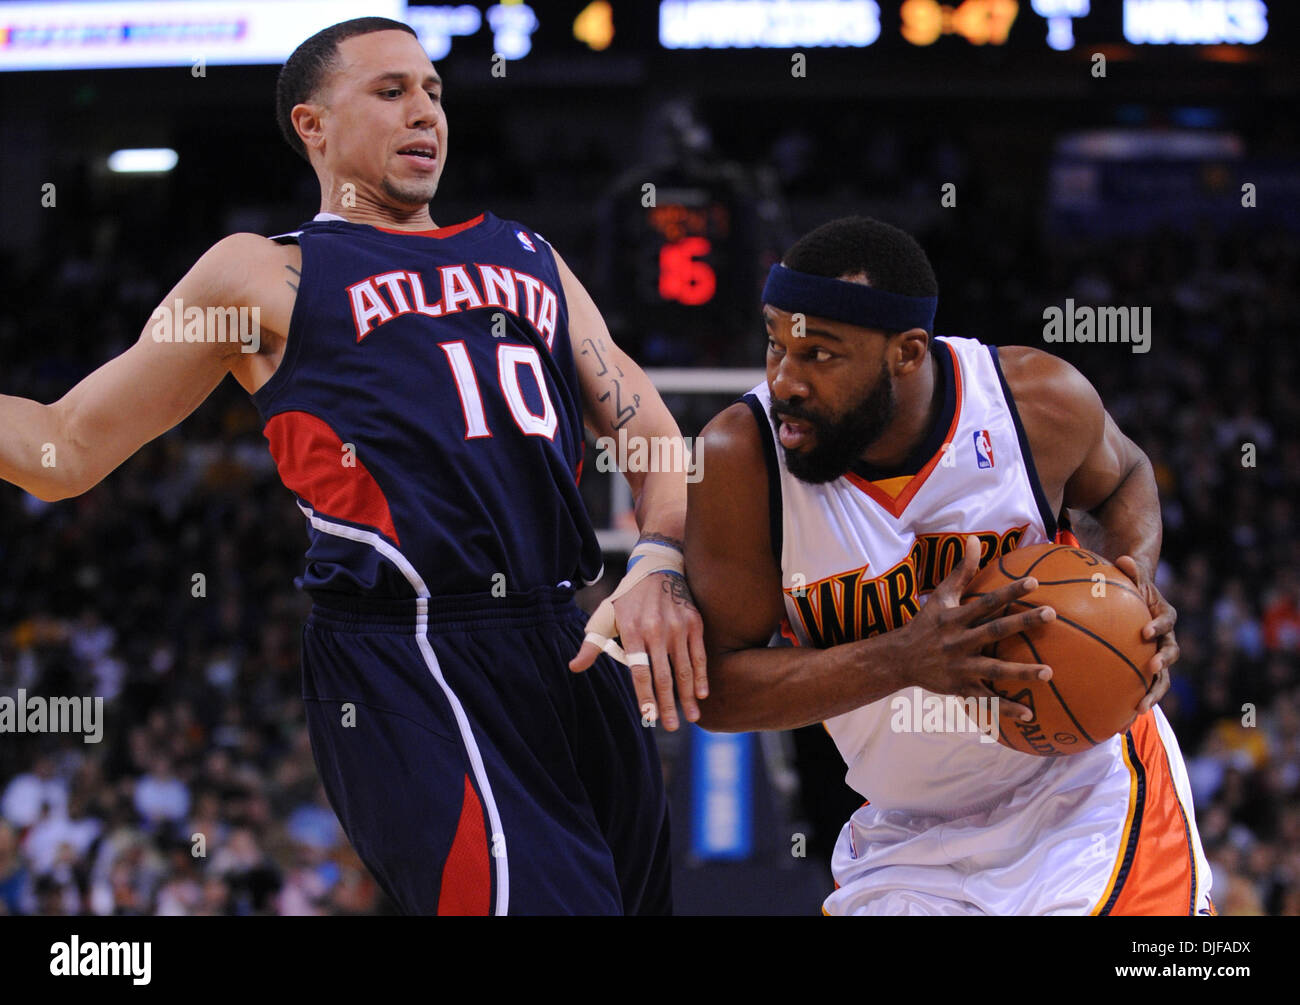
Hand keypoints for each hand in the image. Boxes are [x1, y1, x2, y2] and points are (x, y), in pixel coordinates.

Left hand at [569, 571, 707, 731]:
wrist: (658, 569)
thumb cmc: (627, 598)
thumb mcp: (605, 616)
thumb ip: (591, 644)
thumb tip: (573, 668)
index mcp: (633, 630)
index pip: (640, 670)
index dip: (644, 695)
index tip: (648, 715)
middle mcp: (657, 629)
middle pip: (663, 675)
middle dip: (667, 704)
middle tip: (671, 727)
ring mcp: (678, 626)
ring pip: (684, 668)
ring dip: (687, 696)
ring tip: (691, 718)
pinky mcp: (694, 622)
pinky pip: (699, 654)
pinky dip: (701, 676)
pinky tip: (701, 694)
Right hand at [899, 535, 1055, 720]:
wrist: (900, 660)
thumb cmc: (926, 624)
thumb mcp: (941, 596)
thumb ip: (961, 571)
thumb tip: (976, 540)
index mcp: (955, 619)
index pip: (985, 602)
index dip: (1008, 592)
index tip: (1033, 582)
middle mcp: (958, 642)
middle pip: (994, 631)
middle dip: (1022, 623)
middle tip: (1051, 615)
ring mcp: (960, 667)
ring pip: (994, 669)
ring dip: (1021, 672)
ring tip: (1049, 672)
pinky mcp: (961, 688)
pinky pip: (986, 699)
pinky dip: (1006, 708)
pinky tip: (1030, 713)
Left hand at [1114, 554, 1176, 723]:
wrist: (1134, 597)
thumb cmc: (1129, 584)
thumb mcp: (1131, 575)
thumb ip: (1130, 570)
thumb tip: (1124, 559)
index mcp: (1163, 615)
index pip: (1167, 621)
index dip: (1159, 627)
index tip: (1146, 632)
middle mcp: (1165, 638)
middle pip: (1170, 656)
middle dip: (1162, 666)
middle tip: (1150, 670)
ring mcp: (1156, 656)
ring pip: (1160, 680)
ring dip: (1152, 694)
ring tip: (1138, 710)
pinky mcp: (1144, 670)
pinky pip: (1140, 688)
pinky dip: (1131, 704)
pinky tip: (1115, 722)